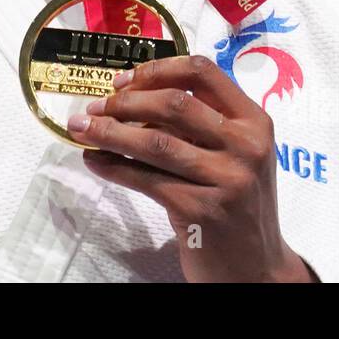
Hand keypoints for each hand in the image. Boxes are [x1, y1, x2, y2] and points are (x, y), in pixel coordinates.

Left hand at [69, 54, 316, 282]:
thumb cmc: (238, 203)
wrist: (257, 268)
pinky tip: (95, 161)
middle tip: (95, 108)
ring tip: (81, 129)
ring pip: (154, 142)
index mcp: (254, 122)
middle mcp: (245, 146)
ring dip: (109, 132)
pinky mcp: (200, 211)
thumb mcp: (235, 155)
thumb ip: (201, 124)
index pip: (203, 73)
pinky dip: (113, 167)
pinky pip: (145, 180)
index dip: (157, 70)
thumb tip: (132, 99)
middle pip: (173, 104)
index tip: (123, 81)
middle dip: (125, 102)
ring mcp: (226, 179)